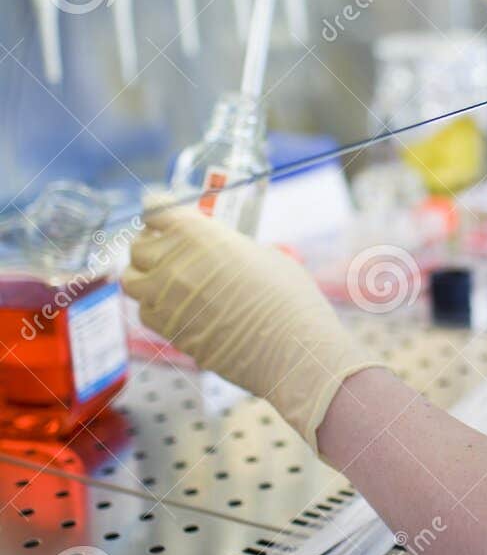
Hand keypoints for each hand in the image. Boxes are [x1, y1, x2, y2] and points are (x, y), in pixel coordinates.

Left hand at [122, 207, 368, 448]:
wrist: (288, 345)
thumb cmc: (287, 296)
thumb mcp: (262, 254)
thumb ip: (231, 248)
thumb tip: (224, 254)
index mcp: (197, 232)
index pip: (156, 209)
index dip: (158, 212)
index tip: (162, 217)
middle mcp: (173, 261)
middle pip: (138, 245)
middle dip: (151, 245)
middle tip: (168, 250)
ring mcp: (165, 297)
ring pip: (131, 280)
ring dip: (145, 276)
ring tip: (167, 280)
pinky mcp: (167, 329)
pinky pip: (145, 312)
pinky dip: (154, 307)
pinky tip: (177, 307)